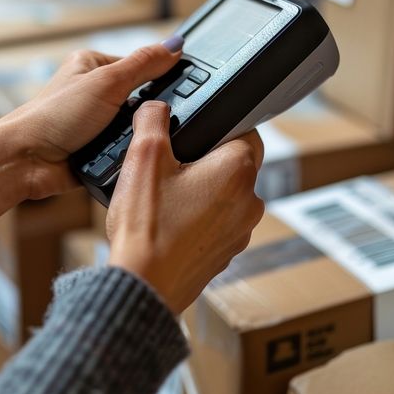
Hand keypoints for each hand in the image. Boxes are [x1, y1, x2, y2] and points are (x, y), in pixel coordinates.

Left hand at [0, 38, 182, 221]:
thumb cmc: (53, 116)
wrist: (25, 161)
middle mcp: (92, 93)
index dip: (159, 78)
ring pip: (134, 129)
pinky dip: (125, 156)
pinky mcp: (94, 151)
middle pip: (140, 100)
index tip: (178, 88)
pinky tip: (124, 157)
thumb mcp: (107, 82)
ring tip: (130, 140)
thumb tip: (175, 45)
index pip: (141, 66)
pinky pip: (123, 153)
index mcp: (92, 66)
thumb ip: (144, 64)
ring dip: (135, 137)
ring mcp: (93, 124)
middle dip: (146, 113)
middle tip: (149, 118)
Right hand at [106, 101, 265, 313]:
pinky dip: (198, 219)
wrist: (143, 286)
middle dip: (206, 160)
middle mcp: (250, 201)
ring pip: (226, 196)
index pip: (245, 130)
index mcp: (238, 171)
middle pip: (235, 164)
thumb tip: (156, 107)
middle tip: (171, 165)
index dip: (218, 127)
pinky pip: (217, 224)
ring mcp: (240, 232)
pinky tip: (168, 224)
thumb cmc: (148, 227)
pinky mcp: (225, 254)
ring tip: (164, 197)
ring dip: (202, 191)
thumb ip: (153, 120)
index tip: (193, 133)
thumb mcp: (143, 157)